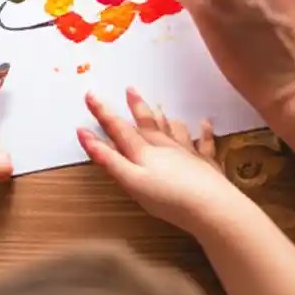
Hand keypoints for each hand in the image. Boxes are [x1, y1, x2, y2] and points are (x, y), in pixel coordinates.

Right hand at [78, 88, 245, 235]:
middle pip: (147, 123)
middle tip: (130, 89)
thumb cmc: (167, 197)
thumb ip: (108, 158)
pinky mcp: (206, 163)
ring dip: (165, 118)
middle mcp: (165, 147)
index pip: (119, 128)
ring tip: (161, 107)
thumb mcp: (130, 180)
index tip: (91, 95)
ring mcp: (187, 153)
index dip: (103, 112)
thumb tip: (85, 135)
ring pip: (174, 130)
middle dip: (137, 107)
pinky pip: (204, 143)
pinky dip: (203, 132)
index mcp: (144, 152)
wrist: (209, 206)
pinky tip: (205, 124)